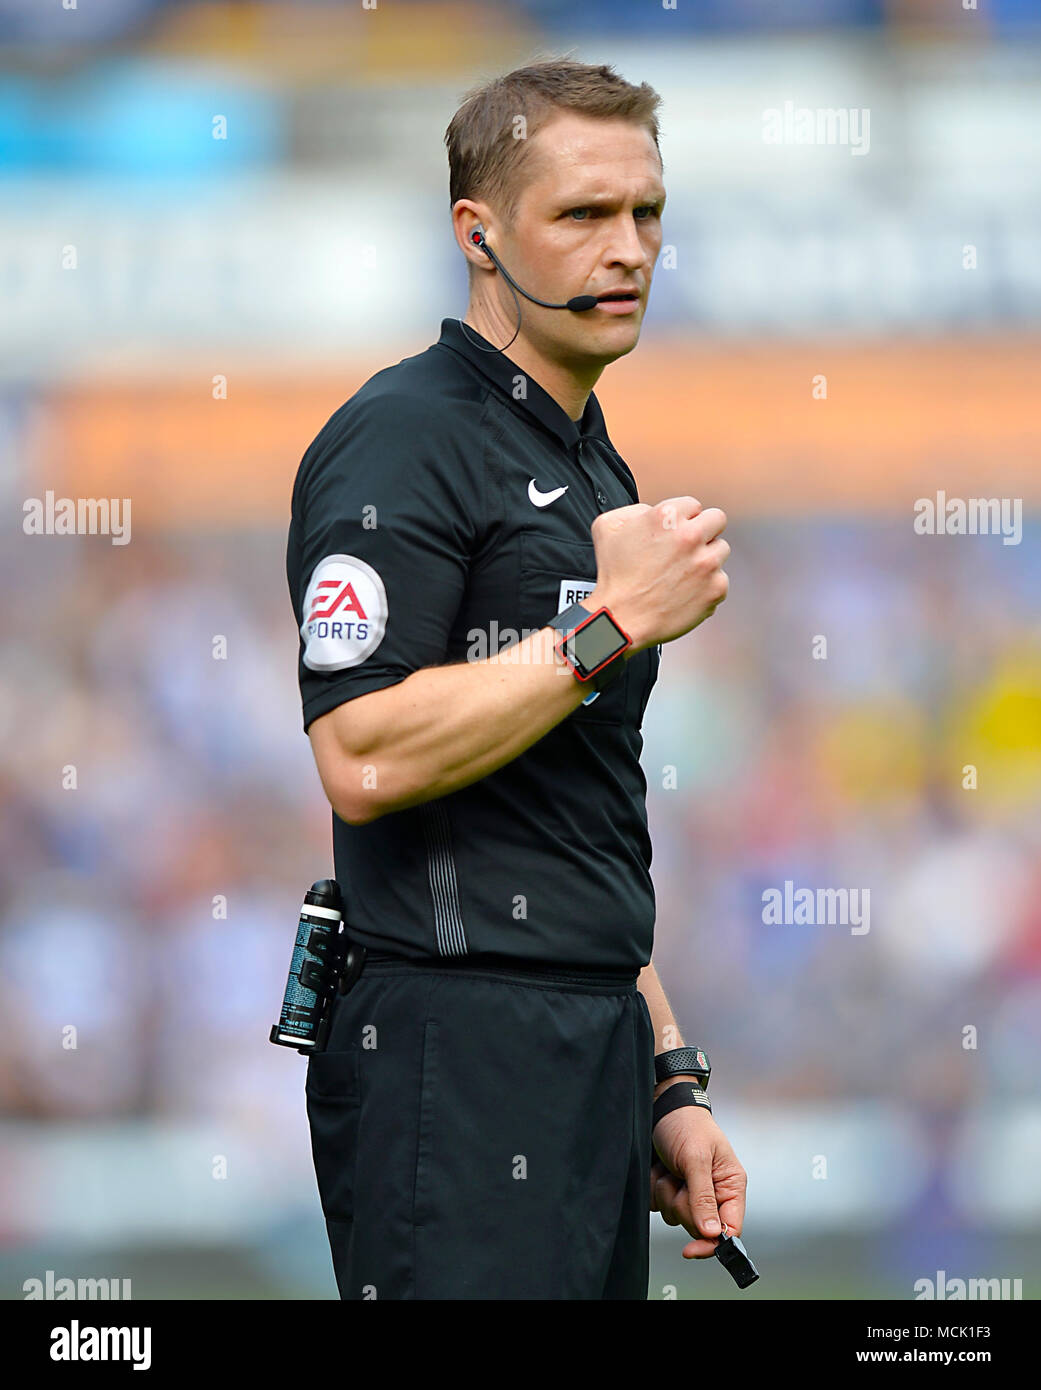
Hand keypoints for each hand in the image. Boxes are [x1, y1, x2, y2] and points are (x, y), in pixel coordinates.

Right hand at [588, 496, 729, 653]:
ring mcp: (707, 563)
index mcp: (667, 516)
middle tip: (688, 547)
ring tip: (683, 573)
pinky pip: (720, 579)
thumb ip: (635, 510)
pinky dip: (707, 586)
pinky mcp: (716, 588)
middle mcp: (690, 536)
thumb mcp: (607, 527)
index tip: (675, 533)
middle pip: (717, 519)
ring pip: (721, 550)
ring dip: (706, 558)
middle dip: (704, 530)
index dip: (683, 519)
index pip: (693, 505)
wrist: (620, 619)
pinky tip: (686, 591)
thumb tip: (654, 512)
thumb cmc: (612, 575)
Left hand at [649, 1103, 746, 1258]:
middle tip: (679, 1177)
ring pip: (674, 1216)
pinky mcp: (670, 1190)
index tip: (691, 1249)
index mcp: (730, 1186)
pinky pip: (657, 1205)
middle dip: (682, 1204)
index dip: (712, 1243)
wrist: (660, 1106)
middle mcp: (713, 1193)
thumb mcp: (696, 1158)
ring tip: (669, 1167)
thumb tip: (713, 1233)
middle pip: (698, 1226)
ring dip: (665, 1192)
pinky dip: (653, 1188)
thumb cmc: (686, 1124)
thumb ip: (704, 1197)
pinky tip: (657, 1169)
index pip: (730, 1229)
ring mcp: (690, 1193)